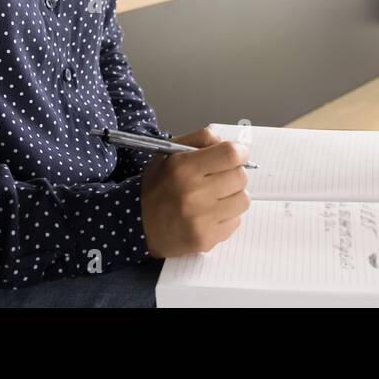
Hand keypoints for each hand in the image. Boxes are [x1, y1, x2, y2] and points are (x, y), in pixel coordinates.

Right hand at [140, 126, 250, 258]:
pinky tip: (210, 214)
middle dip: (234, 173)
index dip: (240, 151)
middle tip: (221, 176)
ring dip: (233, 195)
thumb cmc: (156, 186)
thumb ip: (200, 139)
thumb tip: (231, 143)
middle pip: (240, 177)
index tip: (237, 154)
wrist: (135, 225)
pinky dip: (227, 215)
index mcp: (183, 168)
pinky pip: (236, 221)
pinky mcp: (206, 240)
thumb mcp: (168, 152)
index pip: (230, 154)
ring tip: (216, 196)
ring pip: (243, 200)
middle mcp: (193, 194)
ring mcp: (201, 220)